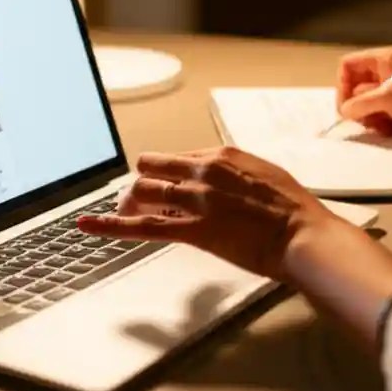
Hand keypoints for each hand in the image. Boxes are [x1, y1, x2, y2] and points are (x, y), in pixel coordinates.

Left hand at [74, 146, 342, 279]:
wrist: (303, 235)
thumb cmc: (293, 210)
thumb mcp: (265, 176)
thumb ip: (238, 174)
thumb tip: (226, 177)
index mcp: (222, 156)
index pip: (177, 158)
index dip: (164, 174)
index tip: (160, 184)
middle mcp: (203, 171)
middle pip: (152, 170)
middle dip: (140, 185)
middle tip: (136, 201)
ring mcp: (196, 200)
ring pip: (143, 194)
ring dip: (130, 204)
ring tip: (122, 215)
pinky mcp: (192, 229)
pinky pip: (142, 226)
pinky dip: (110, 226)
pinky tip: (88, 225)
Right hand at [336, 46, 391, 145]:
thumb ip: (363, 102)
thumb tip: (345, 111)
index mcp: (384, 60)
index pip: (349, 65)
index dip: (344, 84)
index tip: (349, 104)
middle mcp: (384, 75)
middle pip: (351, 88)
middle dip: (356, 105)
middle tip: (367, 117)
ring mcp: (388, 94)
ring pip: (360, 106)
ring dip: (367, 118)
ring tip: (383, 124)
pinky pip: (372, 118)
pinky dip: (376, 126)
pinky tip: (391, 129)